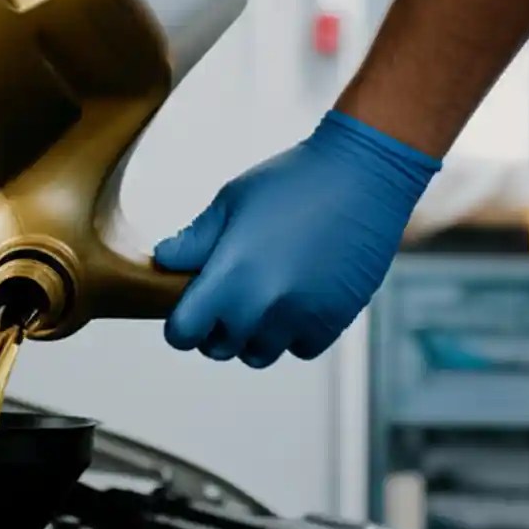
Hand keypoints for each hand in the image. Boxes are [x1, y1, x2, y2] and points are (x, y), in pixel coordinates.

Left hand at [154, 111, 440, 367]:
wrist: (364, 174)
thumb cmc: (291, 181)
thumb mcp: (231, 201)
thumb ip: (195, 240)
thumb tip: (164, 260)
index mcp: (230, 275)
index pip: (183, 333)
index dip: (180, 324)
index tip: (188, 306)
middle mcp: (264, 305)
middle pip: (219, 349)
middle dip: (215, 328)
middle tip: (225, 296)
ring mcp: (301, 317)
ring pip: (259, 354)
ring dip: (253, 334)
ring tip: (262, 297)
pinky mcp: (334, 319)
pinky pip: (300, 347)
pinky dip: (293, 333)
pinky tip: (295, 299)